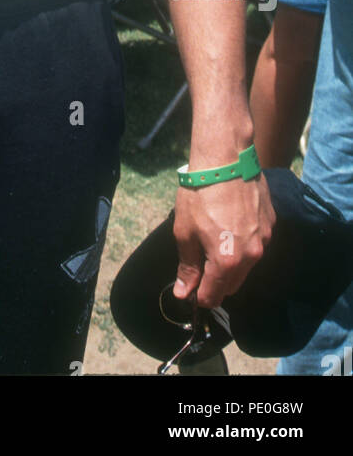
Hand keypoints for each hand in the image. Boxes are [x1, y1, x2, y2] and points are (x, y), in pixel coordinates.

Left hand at [172, 173, 273, 308]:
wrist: (225, 159)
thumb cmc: (199, 194)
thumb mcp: (184, 231)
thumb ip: (187, 266)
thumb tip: (184, 292)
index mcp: (227, 261)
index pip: (213, 296)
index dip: (199, 295)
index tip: (190, 288)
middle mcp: (251, 256)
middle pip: (232, 285)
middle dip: (215, 282)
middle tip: (199, 264)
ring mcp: (264, 240)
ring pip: (246, 267)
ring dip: (230, 263)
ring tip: (214, 238)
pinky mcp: (271, 225)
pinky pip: (257, 245)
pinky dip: (244, 244)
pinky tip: (230, 224)